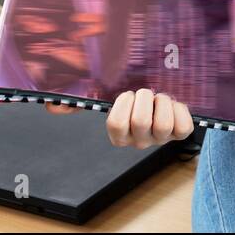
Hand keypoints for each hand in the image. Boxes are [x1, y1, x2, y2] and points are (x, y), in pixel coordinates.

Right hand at [44, 88, 193, 147]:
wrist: (165, 97)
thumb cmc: (134, 97)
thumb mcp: (107, 95)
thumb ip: (79, 100)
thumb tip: (52, 106)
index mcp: (119, 134)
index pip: (115, 124)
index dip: (124, 104)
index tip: (128, 94)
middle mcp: (138, 141)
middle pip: (140, 122)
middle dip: (143, 98)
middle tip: (145, 94)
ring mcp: (160, 139)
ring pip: (162, 124)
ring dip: (162, 102)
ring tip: (159, 98)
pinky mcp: (180, 134)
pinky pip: (183, 126)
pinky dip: (180, 109)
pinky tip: (174, 105)